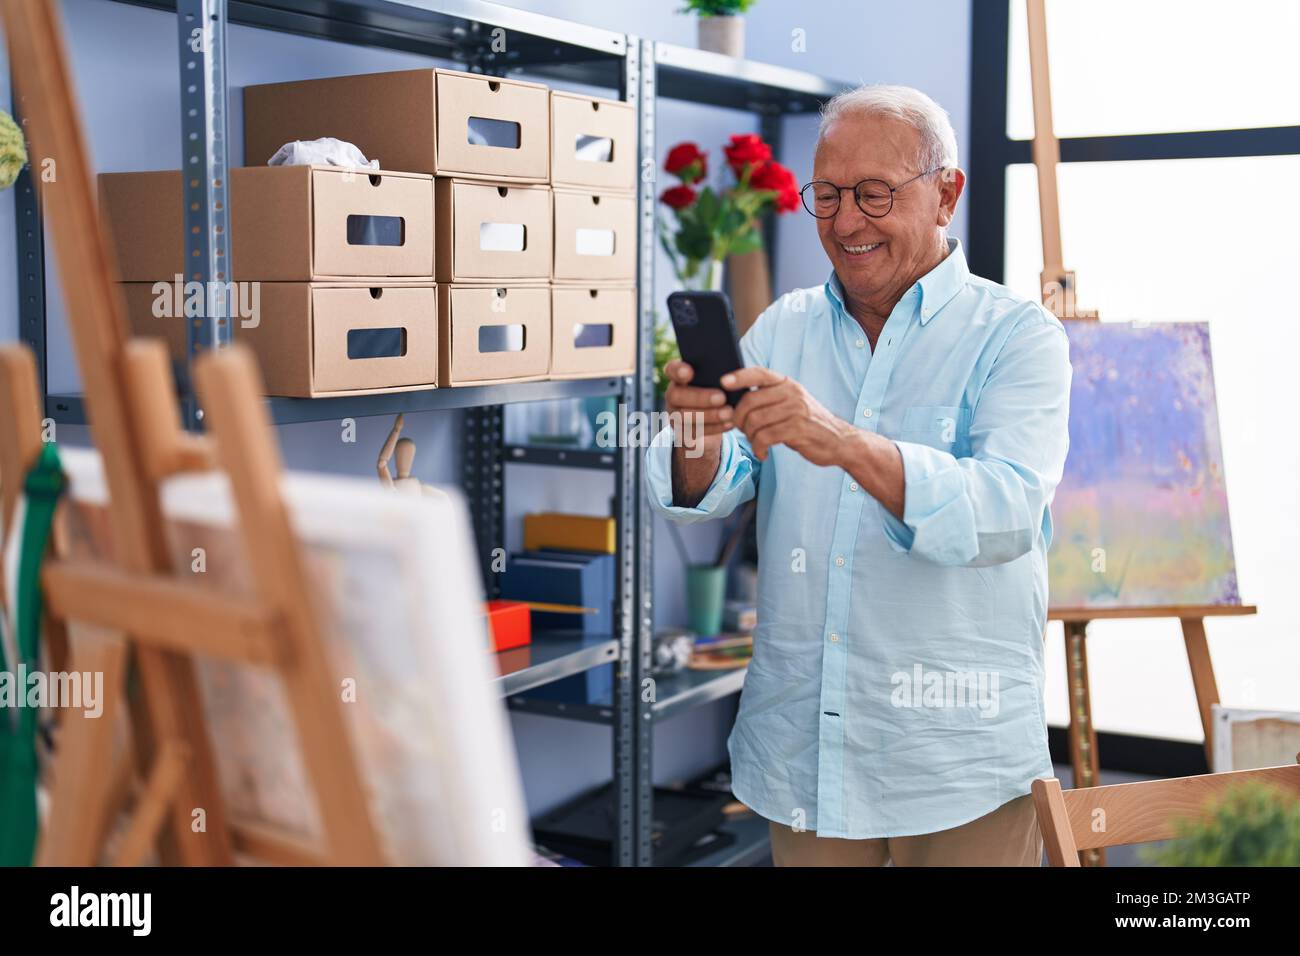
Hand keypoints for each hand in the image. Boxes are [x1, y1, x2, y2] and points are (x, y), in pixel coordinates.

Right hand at [663, 359, 738, 450]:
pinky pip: (694, 431)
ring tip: (729, 413)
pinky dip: (714, 428)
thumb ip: (717, 375)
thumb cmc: (716, 391)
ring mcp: (675, 415)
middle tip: (722, 397)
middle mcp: (673, 395)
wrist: (712, 419)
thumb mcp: (715, 381)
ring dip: (709, 415)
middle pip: (676, 395)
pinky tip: (729, 423)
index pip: (671, 370)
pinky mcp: (683, 431)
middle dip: (700, 397)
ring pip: (684, 416)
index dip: (677, 371)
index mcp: (679, 377)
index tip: (689, 373)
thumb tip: (731, 372)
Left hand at [725, 366, 855, 464]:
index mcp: (788, 384)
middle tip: (742, 431)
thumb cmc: (808, 424)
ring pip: (754, 421)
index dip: (739, 376)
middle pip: (749, 401)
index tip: (723, 382)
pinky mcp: (798, 430)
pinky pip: (764, 437)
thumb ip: (769, 398)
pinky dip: (758, 448)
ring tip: (755, 443)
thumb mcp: (792, 403)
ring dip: (749, 436)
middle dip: (739, 419)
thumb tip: (734, 402)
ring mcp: (796, 411)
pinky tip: (763, 453)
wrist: (840, 441)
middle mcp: (792, 393)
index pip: (760, 373)